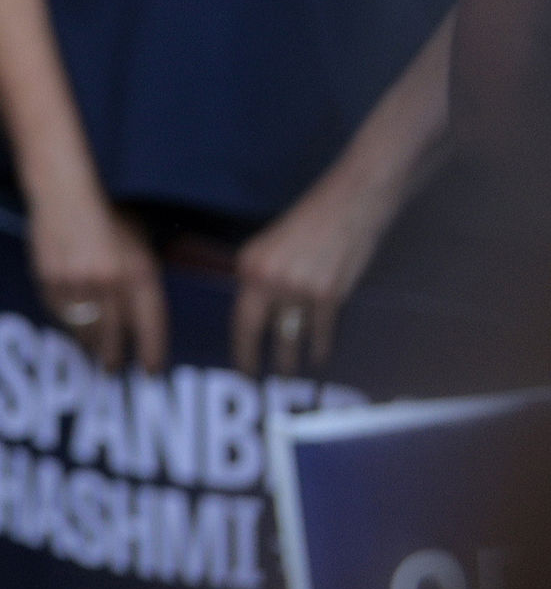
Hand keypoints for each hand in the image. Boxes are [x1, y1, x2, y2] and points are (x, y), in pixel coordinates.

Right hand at [28, 187, 167, 374]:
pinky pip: (60, 313)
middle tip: (112, 369)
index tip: (150, 369)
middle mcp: (110, 281)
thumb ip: (141, 277)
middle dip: (113, 355)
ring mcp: (78, 282)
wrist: (65, 195)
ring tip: (92, 351)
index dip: (151, 349)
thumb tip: (141, 316)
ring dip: (89, 343)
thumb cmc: (108, 217)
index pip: (150, 322)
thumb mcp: (138, 244)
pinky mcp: (50, 280)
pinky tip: (72, 323)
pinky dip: (67, 322)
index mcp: (138, 271)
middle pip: (113, 333)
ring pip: (84, 327)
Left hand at [232, 174, 391, 378]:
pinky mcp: (329, 295)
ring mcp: (300, 290)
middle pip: (262, 333)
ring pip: (293, 336)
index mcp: (250, 267)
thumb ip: (258, 278)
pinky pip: (321, 331)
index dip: (240, 347)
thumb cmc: (307, 224)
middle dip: (261, 361)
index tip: (239, 367)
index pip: (239, 318)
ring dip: (291, 358)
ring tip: (288, 374)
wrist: (348, 207)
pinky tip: (318, 358)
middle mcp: (270, 281)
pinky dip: (320, 346)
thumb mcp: (268, 246)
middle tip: (257, 381)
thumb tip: (252, 312)